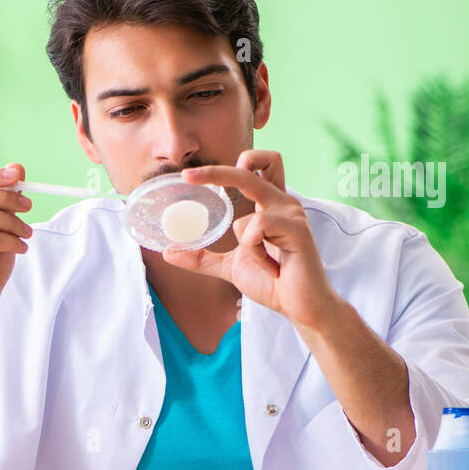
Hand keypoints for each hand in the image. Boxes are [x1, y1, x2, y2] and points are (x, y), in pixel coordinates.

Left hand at [162, 150, 342, 331]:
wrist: (300, 306)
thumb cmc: (273, 282)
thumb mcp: (229, 266)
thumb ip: (202, 258)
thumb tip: (168, 253)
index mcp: (269, 204)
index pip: (256, 165)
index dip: (229, 163)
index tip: (193, 176)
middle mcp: (282, 202)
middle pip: (251, 168)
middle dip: (216, 172)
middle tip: (187, 177)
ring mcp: (291, 213)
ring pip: (245, 218)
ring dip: (244, 245)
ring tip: (262, 262)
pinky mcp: (297, 228)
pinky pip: (257, 230)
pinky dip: (255, 252)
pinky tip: (272, 267)